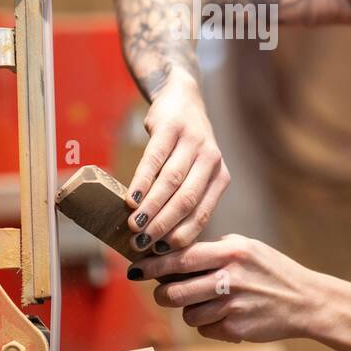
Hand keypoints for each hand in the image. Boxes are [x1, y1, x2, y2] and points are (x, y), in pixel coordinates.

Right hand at [125, 77, 229, 253]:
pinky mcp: (171, 128)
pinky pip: (155, 159)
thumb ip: (185, 198)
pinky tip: (131, 198)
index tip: (162, 253)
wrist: (182, 97)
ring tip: (134, 225)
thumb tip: (161, 241)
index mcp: (220, 176)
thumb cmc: (185, 146)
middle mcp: (211, 160)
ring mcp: (192, 142)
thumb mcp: (196, 170)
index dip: (182, 236)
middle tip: (143, 244)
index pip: (203, 213)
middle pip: (187, 200)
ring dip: (151, 207)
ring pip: (171, 181)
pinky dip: (142, 181)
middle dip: (164, 226)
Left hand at [129, 234, 322, 343]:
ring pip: (188, 314)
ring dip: (189, 310)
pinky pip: (205, 330)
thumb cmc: (271, 270)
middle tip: (163, 293)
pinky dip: (208, 324)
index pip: (180, 258)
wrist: (304, 301)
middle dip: (162, 294)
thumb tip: (171, 253)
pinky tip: (226, 315)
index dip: (152, 265)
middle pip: (175, 292)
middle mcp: (230, 278)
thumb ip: (213, 248)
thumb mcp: (247, 247)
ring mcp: (233, 306)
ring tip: (206, 302)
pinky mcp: (237, 330)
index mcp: (231, 252)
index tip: (135, 269)